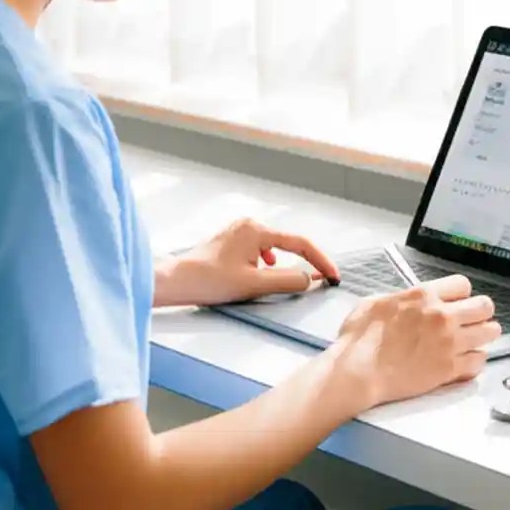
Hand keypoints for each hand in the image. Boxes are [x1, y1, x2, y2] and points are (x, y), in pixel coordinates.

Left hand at [155, 218, 340, 306]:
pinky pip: (258, 250)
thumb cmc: (209, 280)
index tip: (332, 275)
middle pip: (287, 244)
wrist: (177, 281)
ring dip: (279, 266)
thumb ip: (287, 280)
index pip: (300, 243)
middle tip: (316, 280)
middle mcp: (248, 225)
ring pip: (272, 248)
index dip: (320, 260)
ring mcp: (238, 231)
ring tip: (273, 281)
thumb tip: (309, 279)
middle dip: (301, 263)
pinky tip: (258, 274)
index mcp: (257, 230)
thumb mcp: (255, 284)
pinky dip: (266, 264)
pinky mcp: (230, 241)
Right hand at [329, 274, 500, 407]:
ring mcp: (449, 343)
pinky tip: (464, 362)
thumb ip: (400, 299)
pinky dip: (474, 361)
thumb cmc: (360, 339)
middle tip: (471, 320)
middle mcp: (442, 316)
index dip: (460, 294)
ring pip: (490, 332)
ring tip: (472, 341)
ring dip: (482, 335)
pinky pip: (480, 361)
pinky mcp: (450, 369)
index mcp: (424, 296)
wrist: (359, 371)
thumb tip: (407, 301)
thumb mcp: (375, 303)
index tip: (456, 302)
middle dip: (479, 312)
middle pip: (484, 306)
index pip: (463, 284)